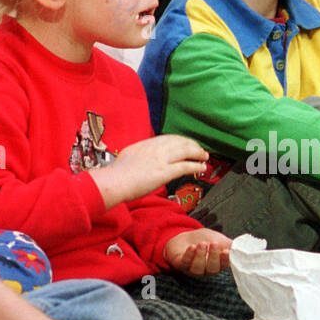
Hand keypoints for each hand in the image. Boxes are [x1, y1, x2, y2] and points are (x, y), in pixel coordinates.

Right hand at [92, 134, 208, 207]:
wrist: (114, 182)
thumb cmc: (118, 175)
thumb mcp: (129, 156)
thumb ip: (140, 155)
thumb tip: (146, 159)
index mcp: (146, 144)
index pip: (169, 138)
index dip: (181, 141)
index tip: (187, 144)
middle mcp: (155, 148)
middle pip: (180, 142)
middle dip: (192, 145)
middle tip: (200, 150)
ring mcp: (161, 159)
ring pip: (186, 151)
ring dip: (198, 154)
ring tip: (205, 157)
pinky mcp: (165, 171)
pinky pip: (185, 166)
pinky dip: (196, 166)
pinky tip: (202, 168)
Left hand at [164, 228, 232, 275]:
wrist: (185, 238)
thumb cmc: (204, 240)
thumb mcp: (219, 239)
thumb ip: (230, 244)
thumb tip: (244, 248)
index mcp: (218, 264)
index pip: (224, 265)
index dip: (225, 260)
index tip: (226, 251)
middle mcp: (206, 270)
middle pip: (212, 269)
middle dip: (213, 257)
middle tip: (214, 244)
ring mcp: (193, 269)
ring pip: (198, 268)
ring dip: (200, 256)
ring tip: (202, 244)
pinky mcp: (181, 265)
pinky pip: (185, 263)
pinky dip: (189, 255)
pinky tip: (192, 247)